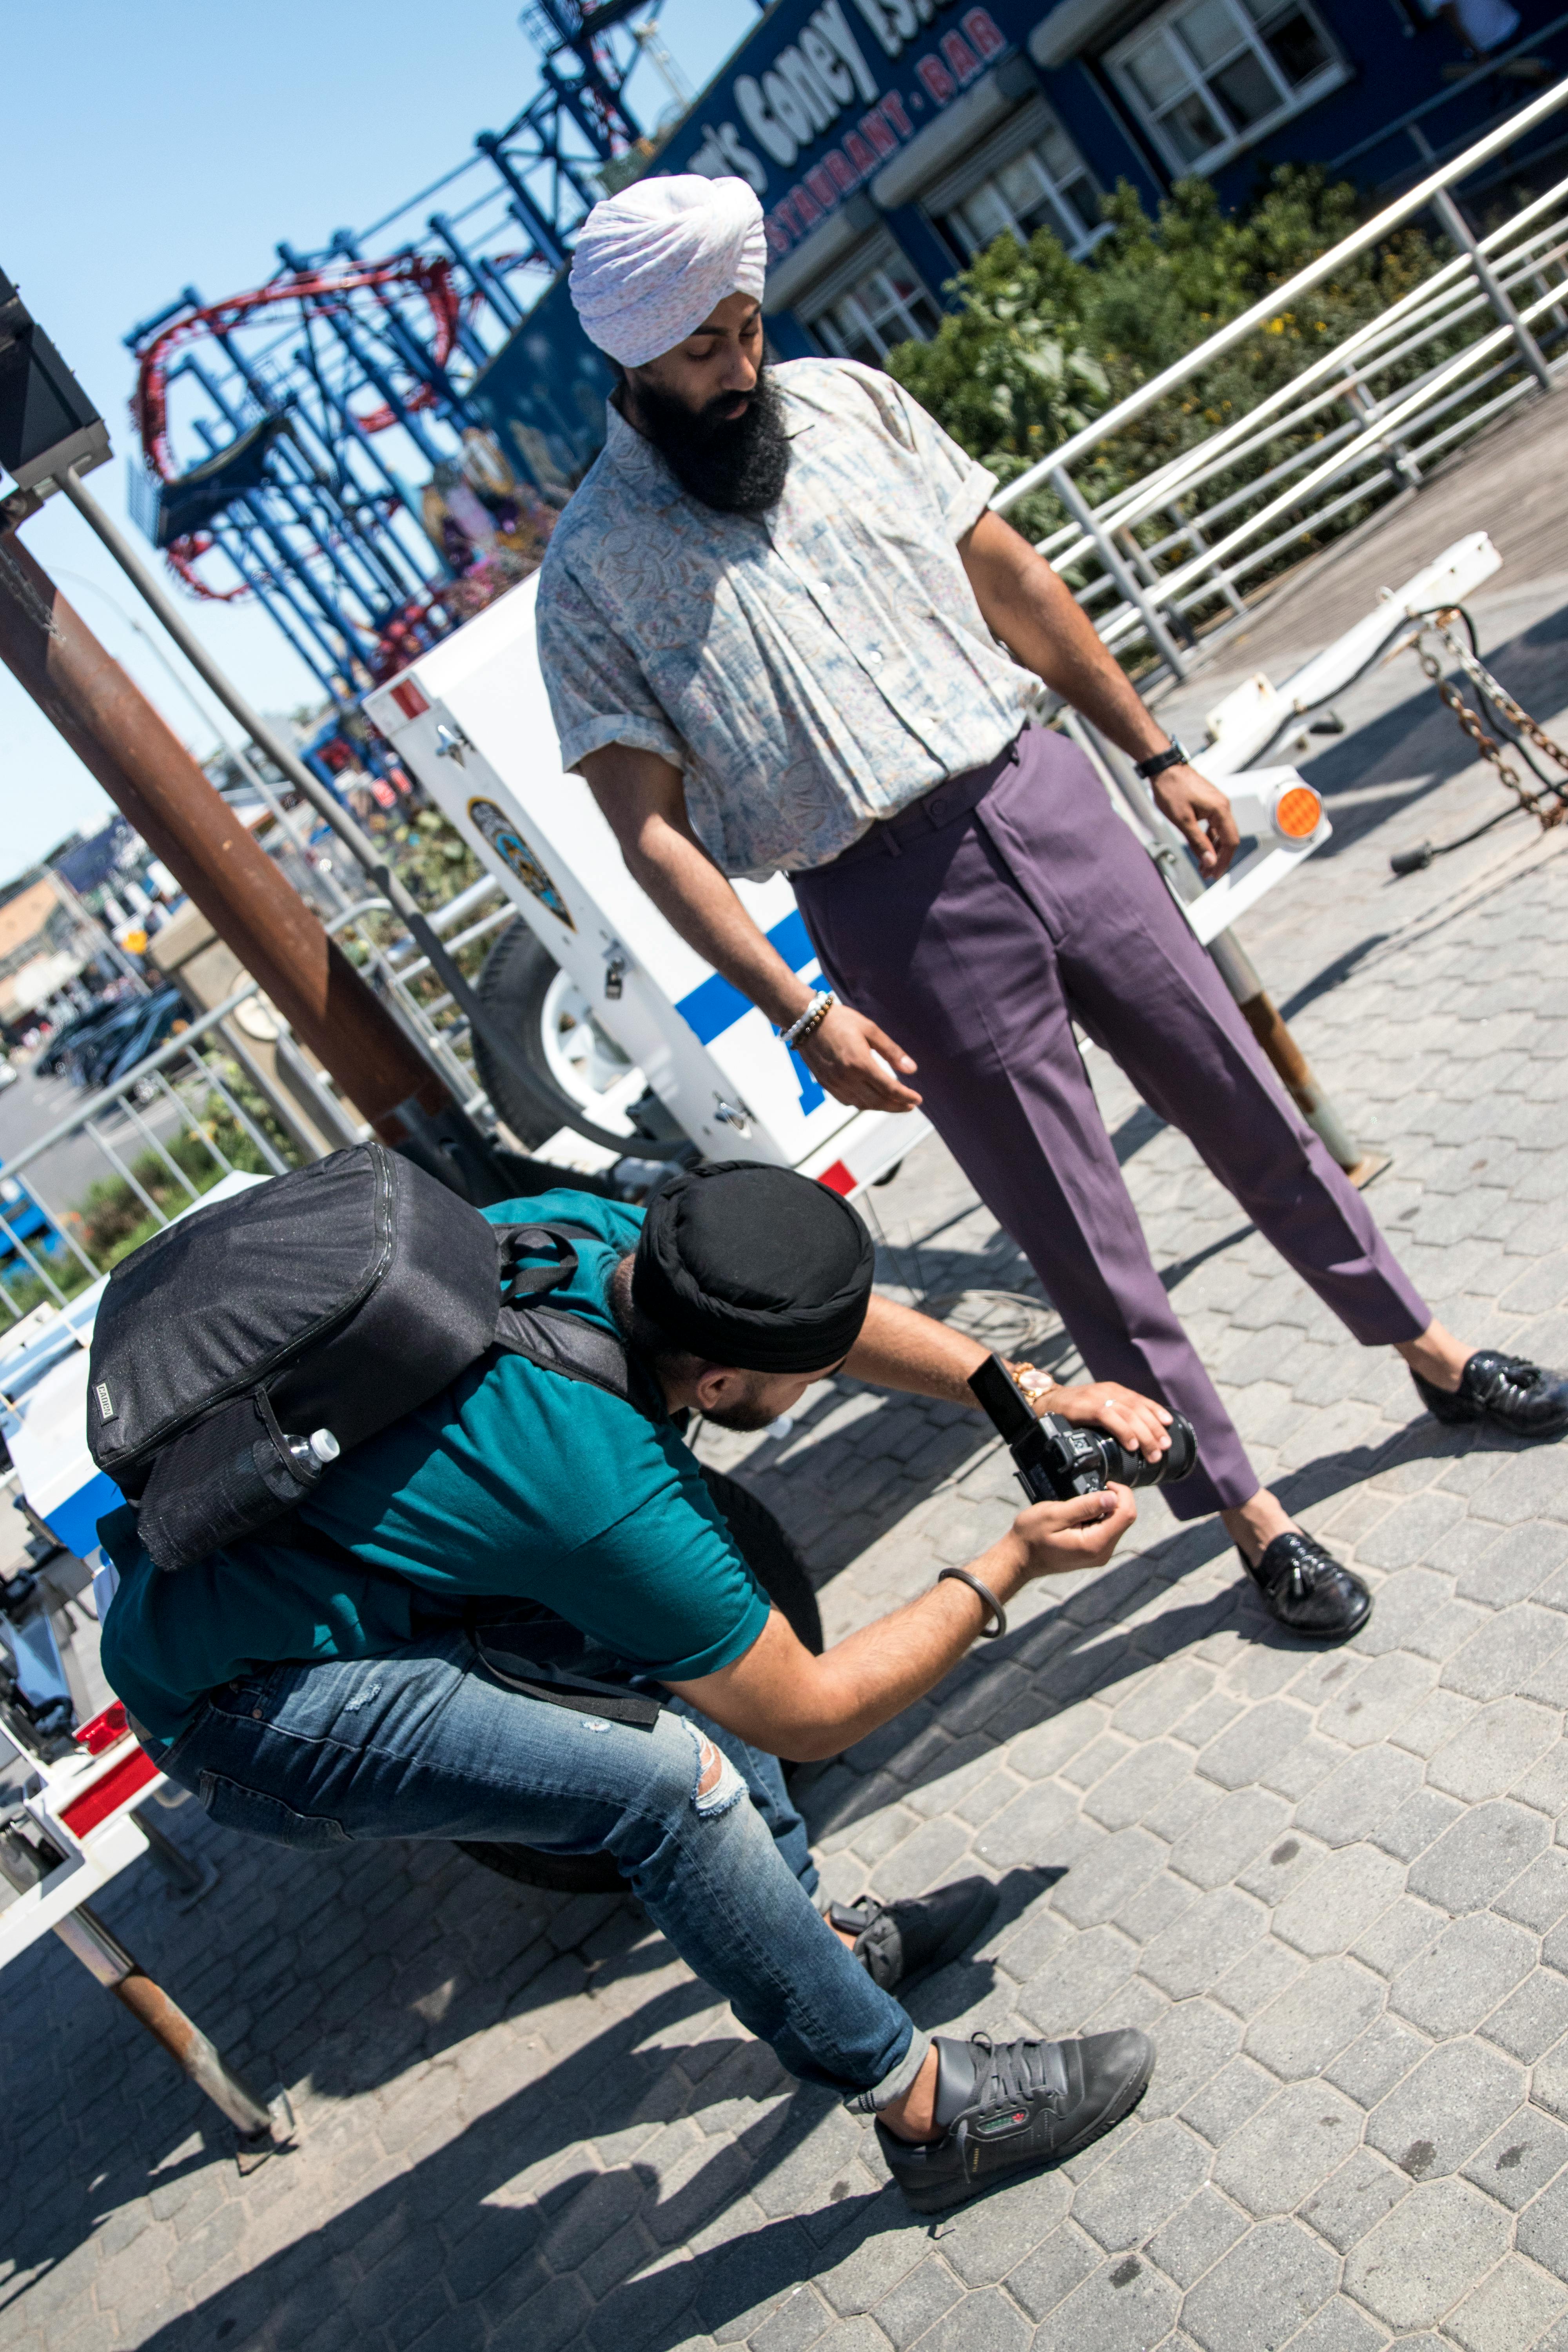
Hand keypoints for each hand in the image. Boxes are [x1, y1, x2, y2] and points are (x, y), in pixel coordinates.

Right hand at [797, 1001, 921, 1111]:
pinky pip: (848, 1102)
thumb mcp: (870, 1029)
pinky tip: (872, 1099)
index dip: (906, 1097)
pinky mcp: (826, 1084)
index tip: (918, 1100)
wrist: (805, 1020)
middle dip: (897, 1106)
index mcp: (860, 1063)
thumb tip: (912, 1069)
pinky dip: (864, 1104)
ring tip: (895, 1104)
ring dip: (881, 1107)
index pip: (889, 1088)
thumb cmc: (840, 1020)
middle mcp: (847, 1078)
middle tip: (910, 1106)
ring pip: (863, 1104)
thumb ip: (892, 1051)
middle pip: (878, 1101)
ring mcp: (834, 1083)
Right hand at [1012, 1484, 1136, 1578]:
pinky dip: (1097, 1518)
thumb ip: (1085, 1506)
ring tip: (1078, 1508)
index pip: (1126, 1514)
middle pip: (1124, 1518)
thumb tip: (1113, 1496)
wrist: (1020, 1558)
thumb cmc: (1031, 1536)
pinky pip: (1107, 1530)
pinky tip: (1079, 1517)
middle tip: (1086, 1494)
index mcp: (1095, 1544)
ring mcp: (1100, 1554)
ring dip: (1103, 1509)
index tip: (1104, 1484)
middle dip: (1111, 1500)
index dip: (1121, 1493)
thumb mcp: (1054, 1514)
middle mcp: (1103, 1552)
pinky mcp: (1095, 1553)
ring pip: (1117, 1523)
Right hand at [1036, 1375, 1172, 1464]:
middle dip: (1154, 1430)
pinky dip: (1124, 1431)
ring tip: (1153, 1452)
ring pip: (1128, 1415)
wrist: (1042, 1404)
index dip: (1157, 1413)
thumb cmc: (1071, 1413)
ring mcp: (1096, 1397)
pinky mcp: (1085, 1406)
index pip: (1141, 1400)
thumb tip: (1137, 1438)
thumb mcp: (1096, 1411)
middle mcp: (1108, 1391)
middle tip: (1164, 1447)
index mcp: (1113, 1391)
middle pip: (1139, 1409)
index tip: (1169, 1428)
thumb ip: (1114, 1418)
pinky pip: (1109, 1418)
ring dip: (1144, 1435)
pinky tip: (1131, 1445)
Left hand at [1150, 763, 1239, 878]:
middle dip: (1218, 858)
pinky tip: (1201, 848)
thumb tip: (1210, 862)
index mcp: (1220, 809)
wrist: (1164, 767)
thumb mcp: (1182, 821)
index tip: (1215, 874)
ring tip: (1203, 866)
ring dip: (1212, 849)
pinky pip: (1214, 825)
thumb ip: (1198, 842)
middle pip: (1228, 838)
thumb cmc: (1171, 790)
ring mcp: (1217, 803)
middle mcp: (1223, 805)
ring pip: (1220, 832)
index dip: (1224, 860)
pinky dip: (1208, 838)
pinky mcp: (1209, 803)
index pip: (1231, 841)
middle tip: (1207, 874)